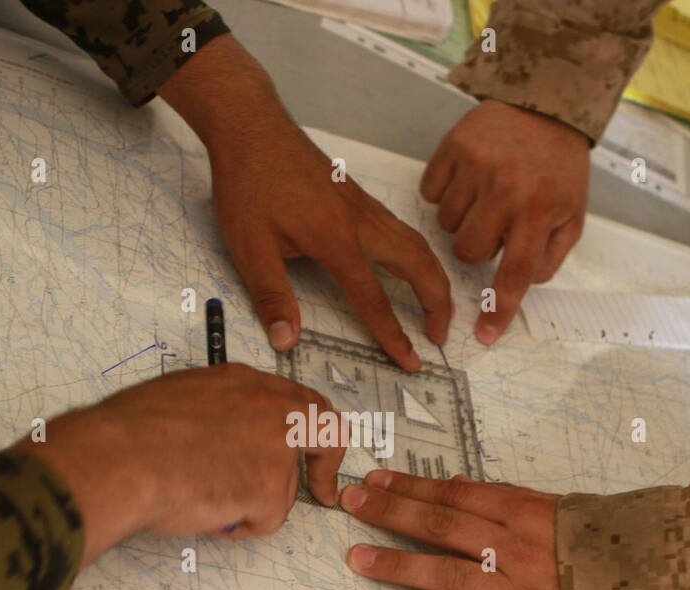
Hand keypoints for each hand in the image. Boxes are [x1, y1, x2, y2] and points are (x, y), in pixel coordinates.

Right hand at [17, 364, 342, 566]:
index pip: (293, 399)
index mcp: (242, 382)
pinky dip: (241, 526)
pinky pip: (266, 519)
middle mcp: (269, 406)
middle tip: (322, 490)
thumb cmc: (128, 434)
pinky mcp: (272, 487)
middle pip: (325, 429)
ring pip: (283, 489)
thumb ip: (214, 414)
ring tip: (203, 501)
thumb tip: (217, 439)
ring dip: (252, 504)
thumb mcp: (179, 400)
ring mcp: (276, 447)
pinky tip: (207, 514)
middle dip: (326, 462)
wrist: (118, 457)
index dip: (304, 429)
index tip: (304, 450)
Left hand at [160, 36, 451, 370]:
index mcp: (336, 240)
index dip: (394, 335)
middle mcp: (361, 222)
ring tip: (437, 306)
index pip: (374, 299)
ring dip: (433, 277)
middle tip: (441, 335)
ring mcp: (364, 206)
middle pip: (419, 265)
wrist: (250, 128)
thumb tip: (286, 340)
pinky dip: (419, 253)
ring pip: (417, 243)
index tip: (411, 361)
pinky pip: (402, 228)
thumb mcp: (249, 248)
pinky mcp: (358, 196)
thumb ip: (272, 296)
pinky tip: (410, 265)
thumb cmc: (248, 185)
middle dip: (437, 302)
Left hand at [340, 470, 572, 589]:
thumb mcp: (568, 514)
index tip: (375, 480)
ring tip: (358, 558)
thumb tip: (457, 485)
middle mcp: (518, 548)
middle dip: (390, 513)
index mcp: (528, 513)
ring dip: (398, 564)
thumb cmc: (612, 554)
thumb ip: (514, 502)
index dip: (411, 487)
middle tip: (349, 504)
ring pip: (447, 573)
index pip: (456, 495)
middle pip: (441, 526)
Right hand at [422, 100, 589, 343]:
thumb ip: (549, 254)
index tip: (484, 334)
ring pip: (445, 225)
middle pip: (467, 252)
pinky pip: (431, 192)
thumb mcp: (572, 212)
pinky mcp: (453, 147)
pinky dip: (444, 192)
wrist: (545, 103)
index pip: (514, 273)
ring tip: (484, 196)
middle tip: (496, 224)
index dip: (497, 309)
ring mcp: (476, 166)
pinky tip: (466, 179)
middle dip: (478, 247)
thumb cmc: (558, 164)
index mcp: (537, 211)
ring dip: (462, 219)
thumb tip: (519, 285)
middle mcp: (505, 190)